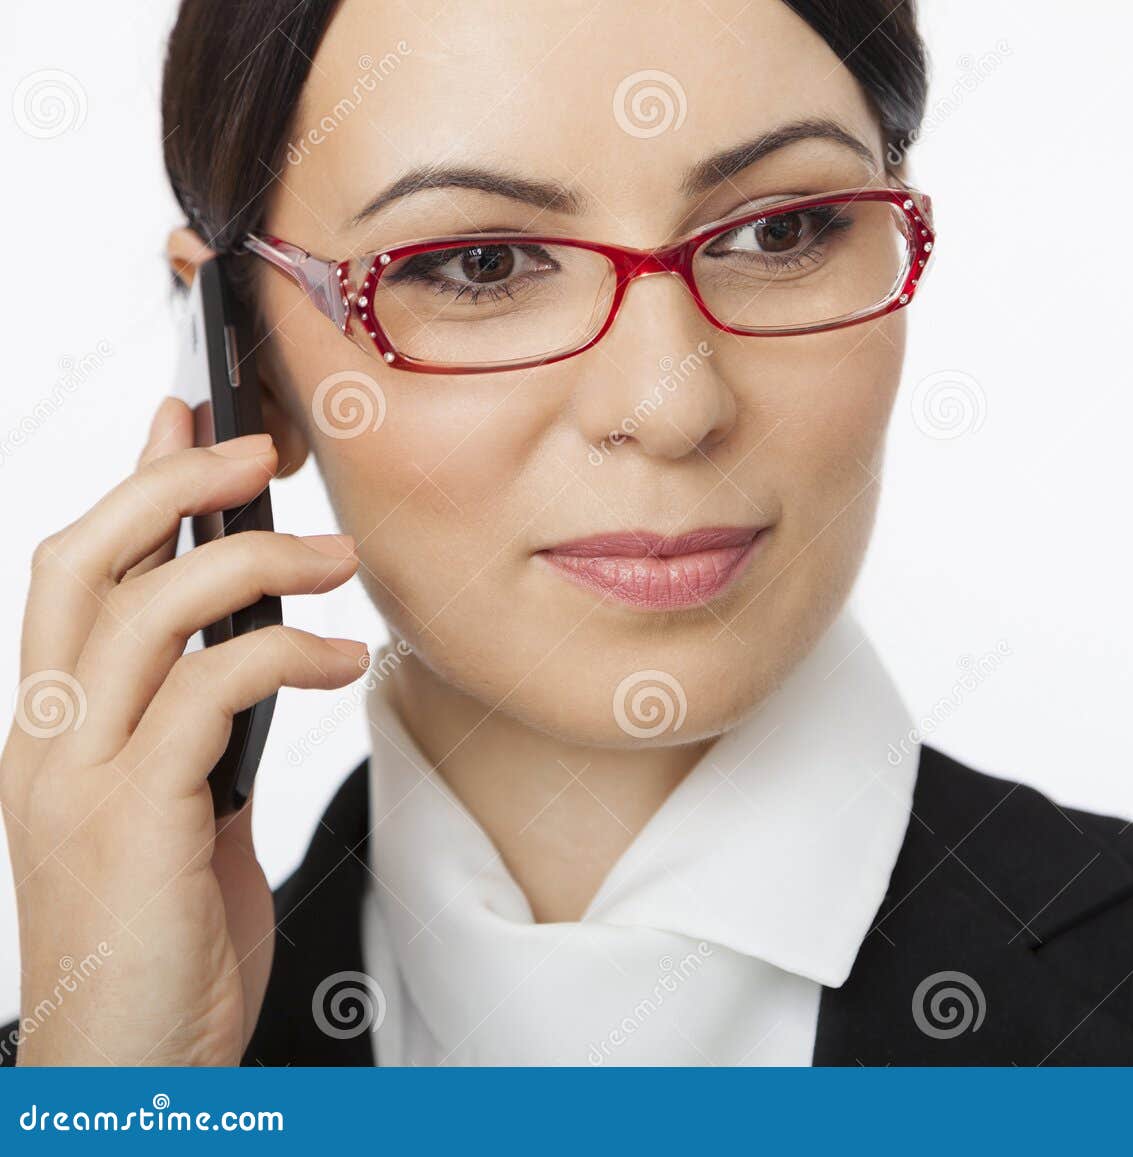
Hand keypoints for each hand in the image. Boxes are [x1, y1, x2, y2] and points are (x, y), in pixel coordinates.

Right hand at [2, 397, 367, 1064]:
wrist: (129, 1072)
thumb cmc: (165, 942)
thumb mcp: (176, 816)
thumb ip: (191, 735)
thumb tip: (244, 654)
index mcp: (51, 732)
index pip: (72, 576)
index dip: (127, 486)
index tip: (186, 422)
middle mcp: (42, 740)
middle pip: (79, 560)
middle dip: (169, 482)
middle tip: (260, 451)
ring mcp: (76, 777)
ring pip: (146, 610)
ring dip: (252, 562)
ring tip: (338, 557)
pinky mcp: (131, 817)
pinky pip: (210, 690)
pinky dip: (283, 654)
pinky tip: (340, 658)